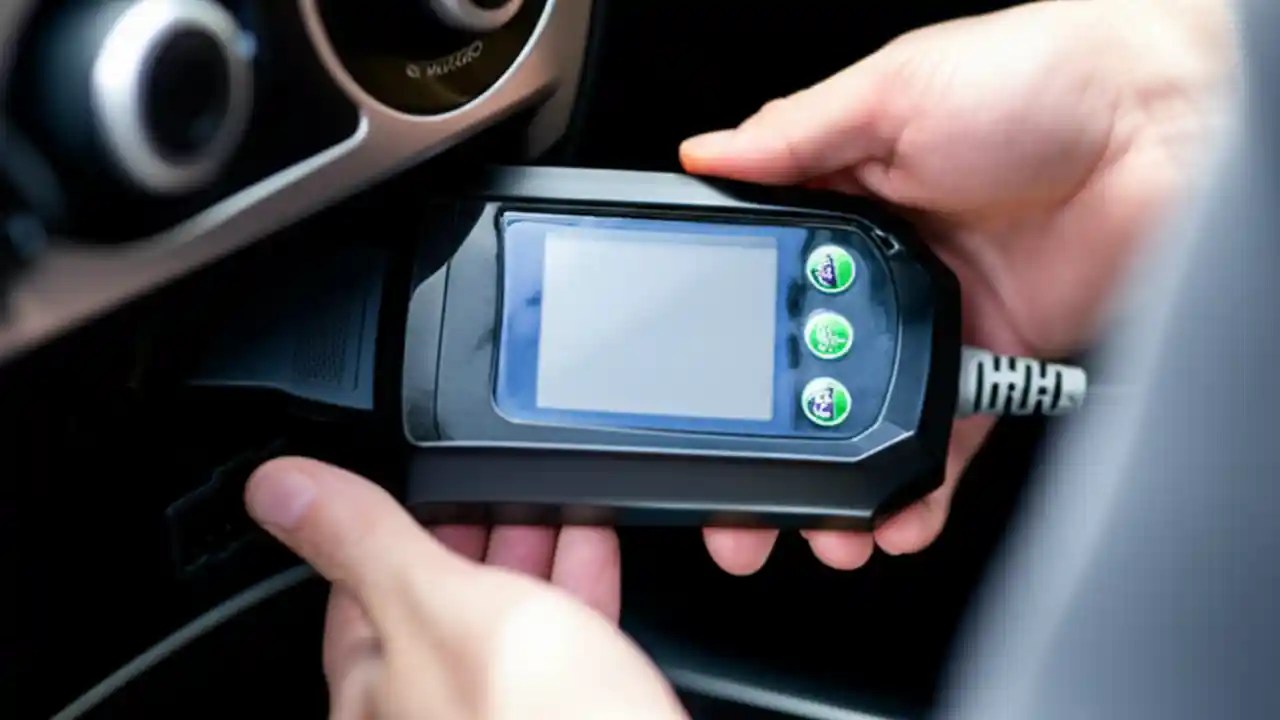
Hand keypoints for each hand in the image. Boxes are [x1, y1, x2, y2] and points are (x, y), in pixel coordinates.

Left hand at [244, 458, 685, 718]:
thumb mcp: (437, 606)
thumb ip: (363, 542)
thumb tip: (279, 491)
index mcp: (372, 698)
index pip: (353, 596)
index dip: (379, 530)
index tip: (402, 484)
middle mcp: (430, 716)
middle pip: (434, 608)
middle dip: (462, 537)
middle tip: (480, 484)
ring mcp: (500, 717)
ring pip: (504, 623)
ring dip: (524, 554)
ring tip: (542, 500)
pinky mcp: (566, 716)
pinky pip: (564, 641)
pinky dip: (574, 587)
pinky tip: (590, 549)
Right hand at [680, 0, 1234, 572]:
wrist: (1164, 122)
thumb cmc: (1036, 80)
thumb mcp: (892, 93)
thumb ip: (795, 136)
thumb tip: (705, 156)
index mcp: (844, 207)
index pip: (762, 287)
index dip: (725, 344)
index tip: (695, 397)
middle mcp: (881, 274)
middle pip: (801, 372)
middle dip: (767, 445)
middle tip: (737, 501)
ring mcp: (934, 326)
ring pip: (862, 422)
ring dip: (836, 484)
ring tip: (816, 529)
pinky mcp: (992, 367)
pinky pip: (944, 443)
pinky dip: (919, 493)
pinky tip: (896, 518)